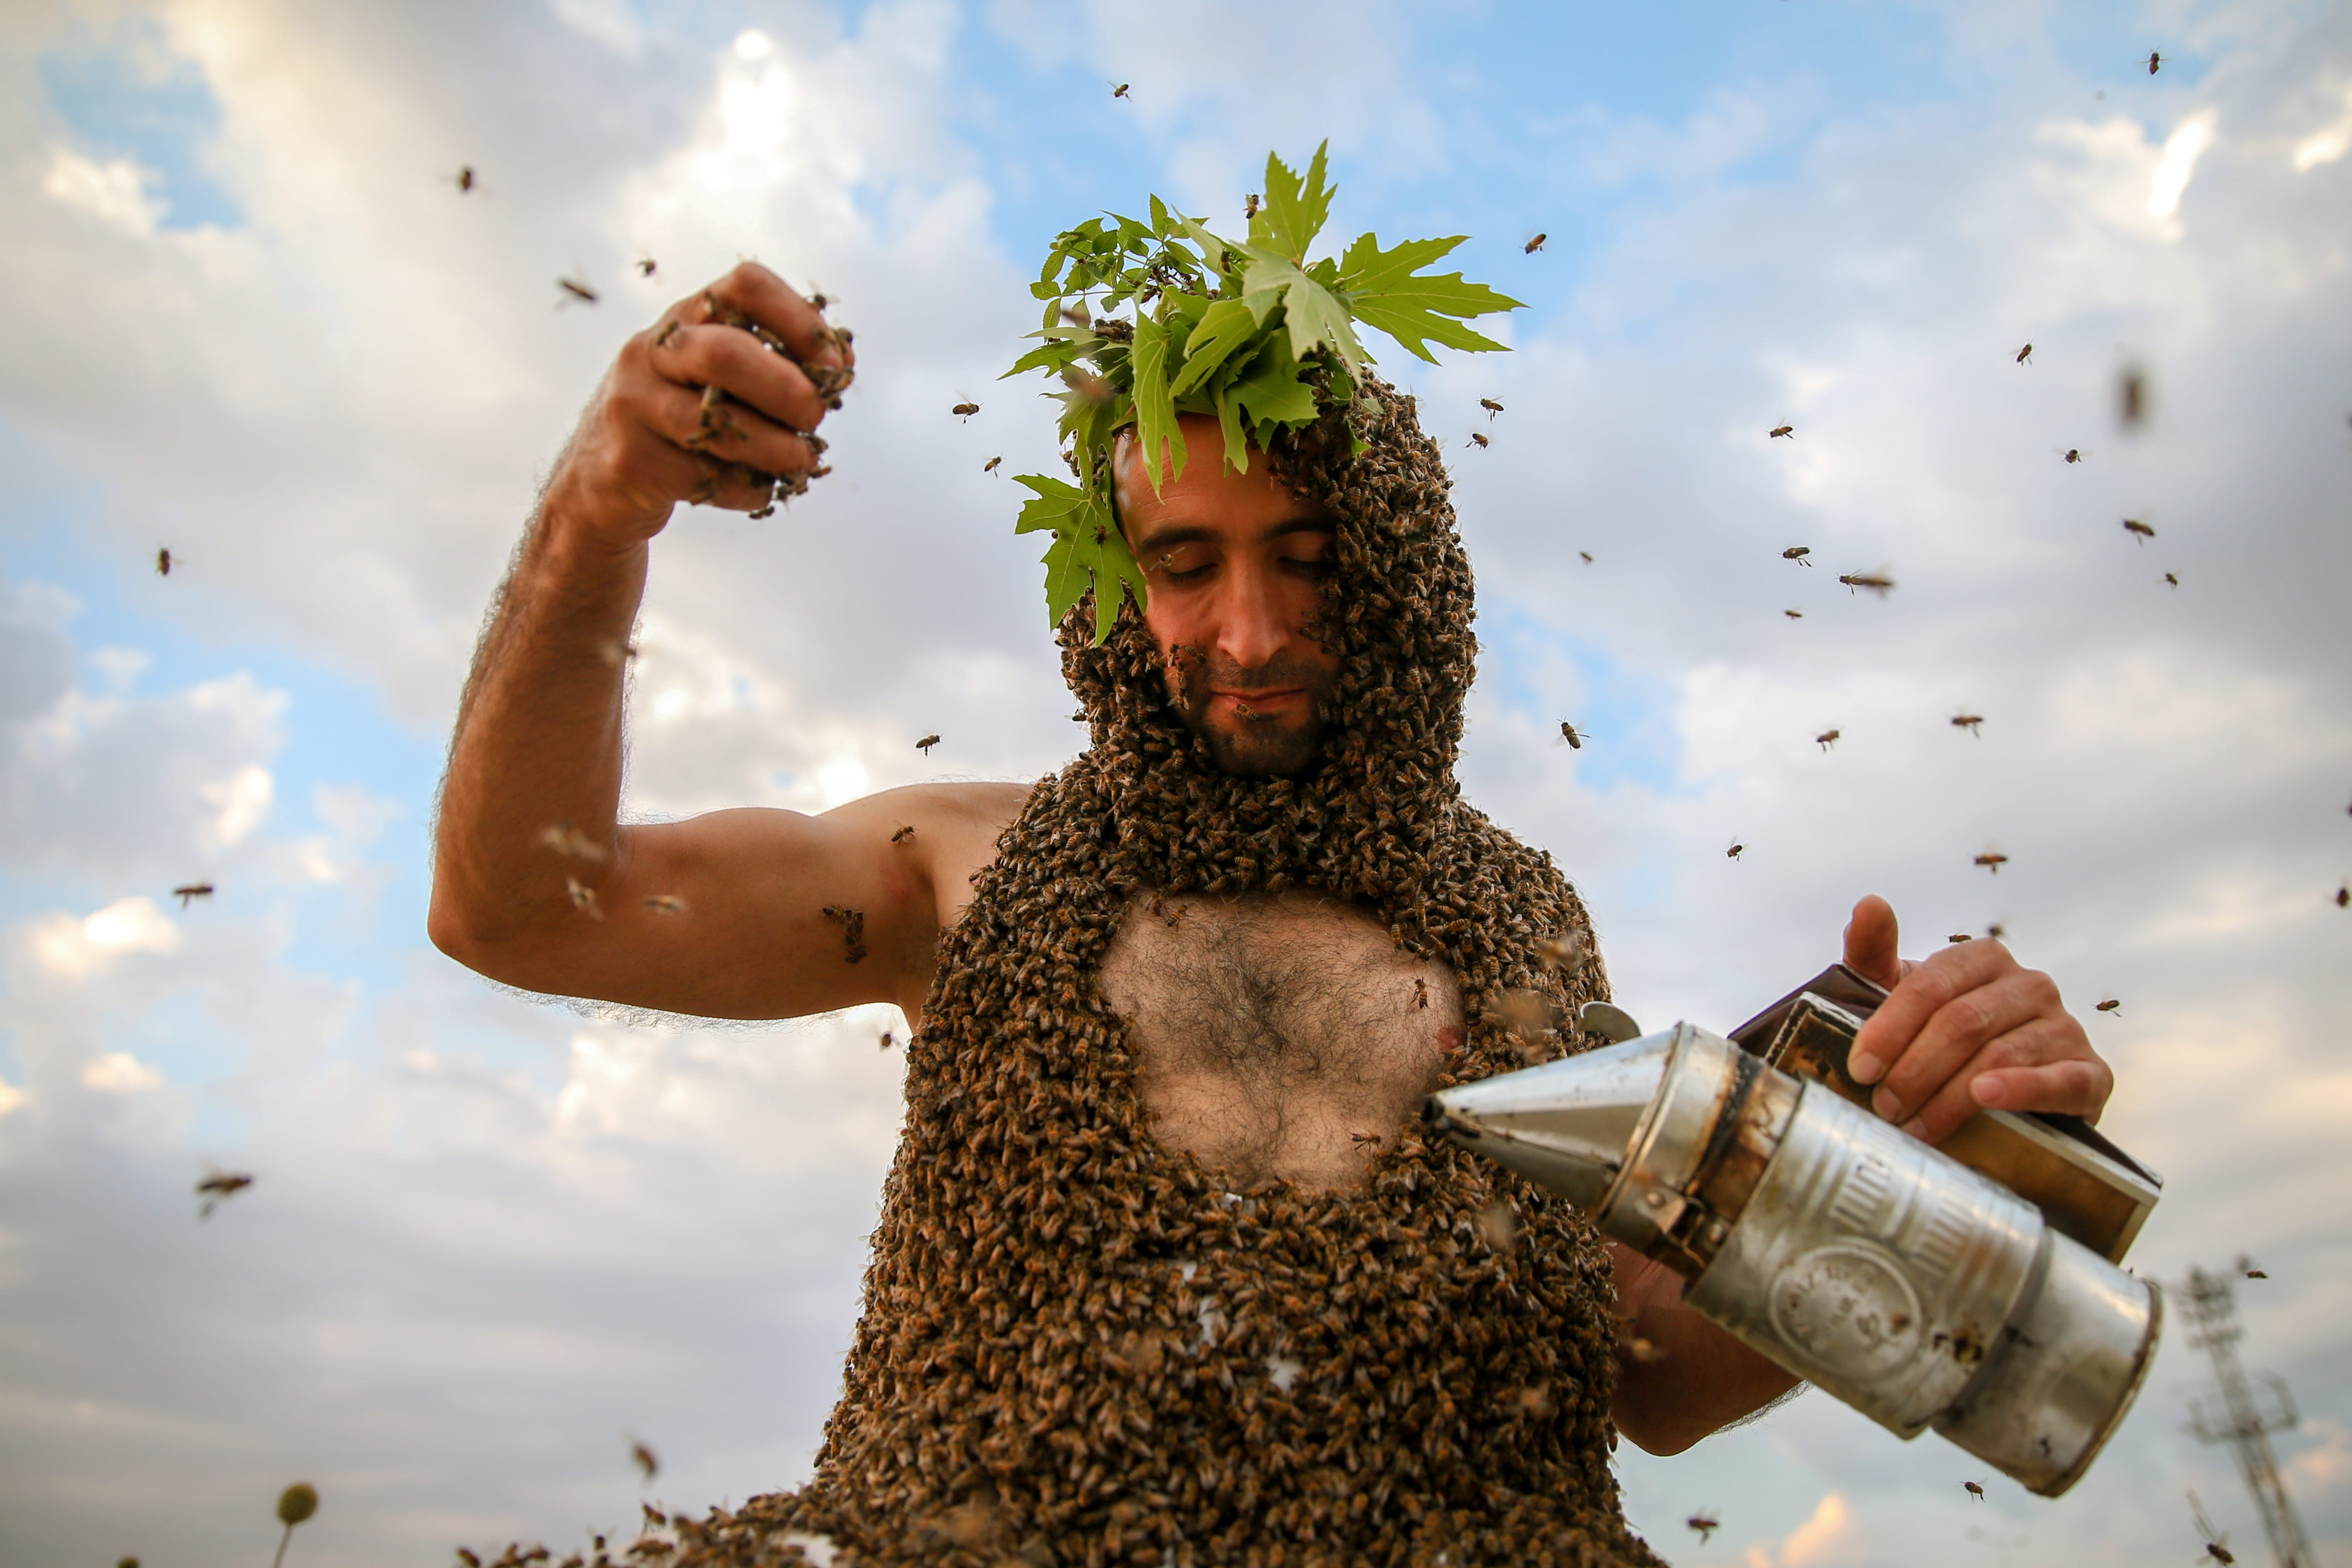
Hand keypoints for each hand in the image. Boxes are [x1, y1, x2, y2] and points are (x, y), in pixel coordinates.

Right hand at [542, 261, 851, 545]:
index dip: (800, 319)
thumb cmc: (682, 421)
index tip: (834, 366)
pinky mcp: (629, 462)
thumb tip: (842, 362)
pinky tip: (755, 489)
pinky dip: (748, 489)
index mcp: (684, 319)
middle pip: (725, 353)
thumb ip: (777, 365)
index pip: (745, 286)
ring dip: (777, 448)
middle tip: (814, 417)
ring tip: (800, 461)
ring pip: (716, 422)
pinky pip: (706, 477)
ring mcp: (632, 405)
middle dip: (786, 389)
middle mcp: (650, 352)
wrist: (599, 483)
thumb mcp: (719, 381)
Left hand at [1840, 894, 2111, 1143]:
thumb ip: (1874, 952)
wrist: (2001, 1099)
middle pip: (1963, 1022)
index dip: (1890, 1028)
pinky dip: (2021, 1089)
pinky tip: (1985, 1097)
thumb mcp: (1894, 994)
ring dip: (1950, 1096)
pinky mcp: (2091, 1074)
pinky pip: (2060, 1080)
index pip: (1931, 986)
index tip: (1860, 1068)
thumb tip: (1870, 903)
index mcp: (1984, 958)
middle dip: (1915, 1069)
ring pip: (2000, 1055)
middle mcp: (2031, 985)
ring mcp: (2065, 1027)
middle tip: (1884, 1106)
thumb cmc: (1933, 1037)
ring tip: (1915, 1126)